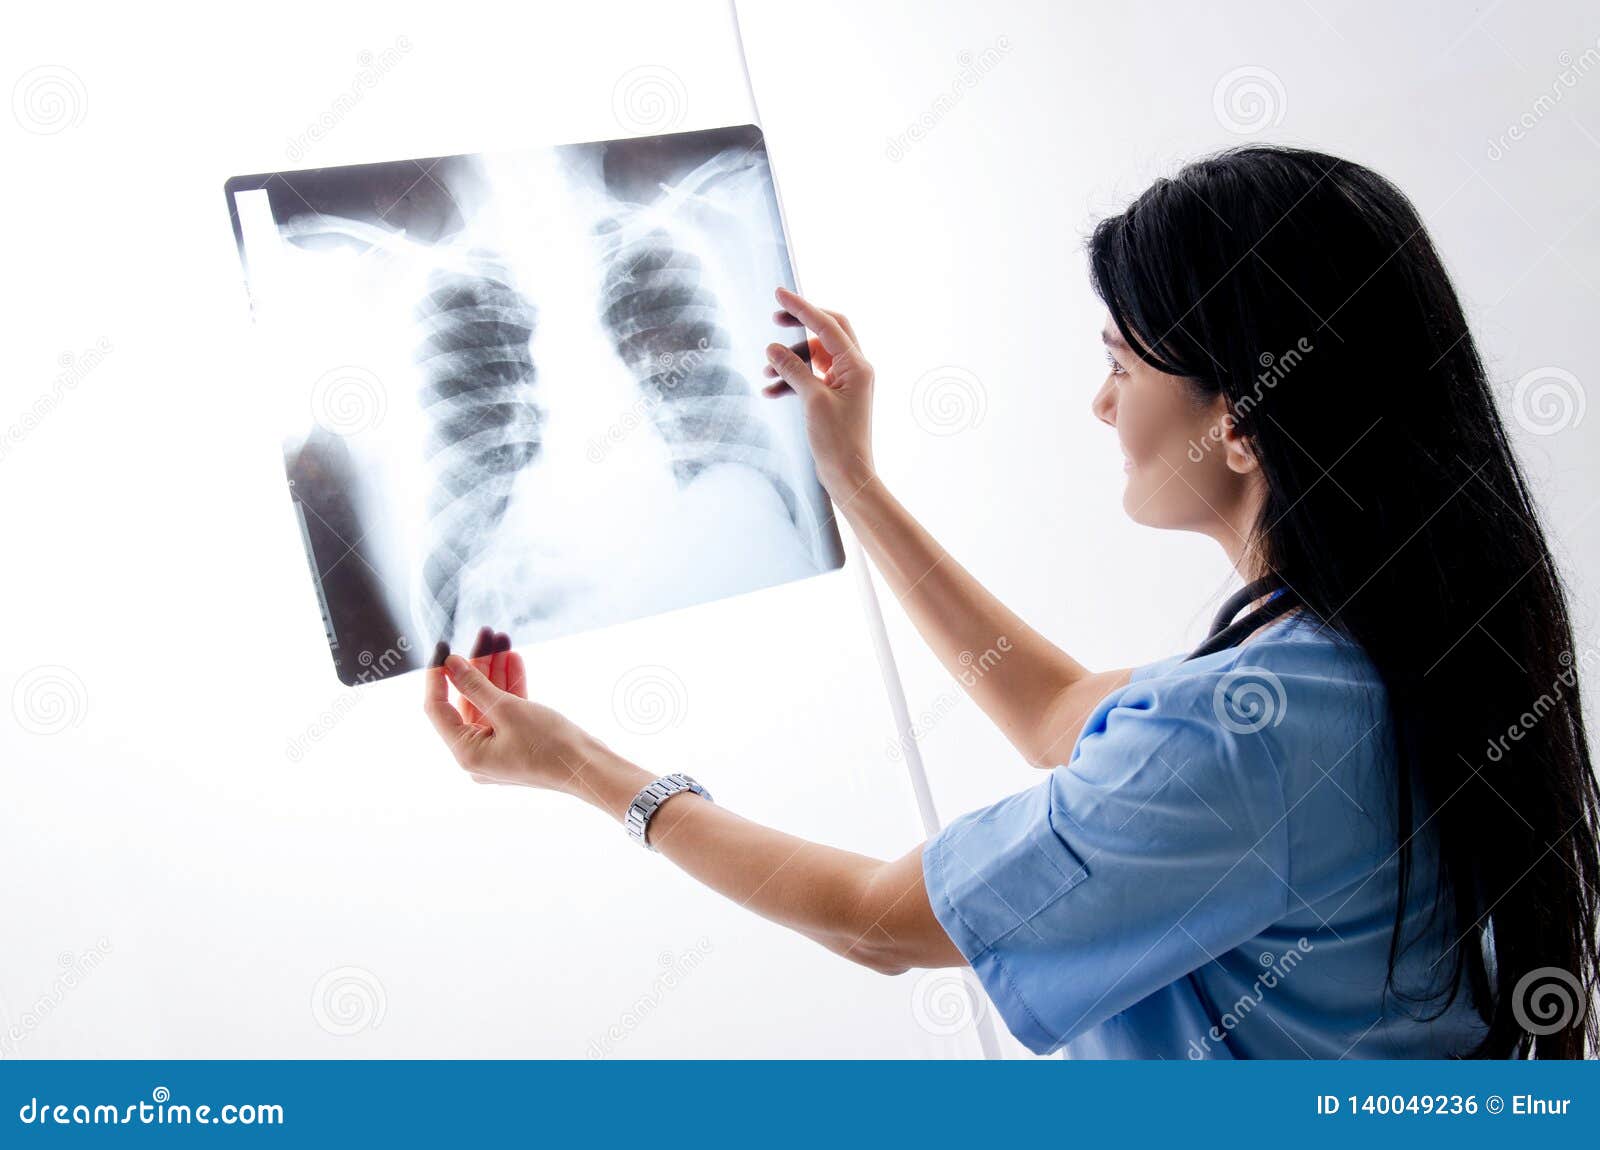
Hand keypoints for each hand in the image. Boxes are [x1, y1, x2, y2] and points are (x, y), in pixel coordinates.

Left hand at [422, 633, 596, 792]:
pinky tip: (514, 659)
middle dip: (477, 666)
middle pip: (466, 701)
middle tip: (485, 633)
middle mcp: (477, 752)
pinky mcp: (516, 741)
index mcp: (466, 752)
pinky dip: (510, 687)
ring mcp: (497, 747)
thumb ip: (475, 685)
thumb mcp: (508, 710)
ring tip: (502, 639)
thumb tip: (450, 664)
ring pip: (488, 702)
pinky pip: (505, 710)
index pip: (437, 708)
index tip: (444, 647)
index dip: (437, 675)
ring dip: (495, 671)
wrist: (589, 768)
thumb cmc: (549, 745)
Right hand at [762, 286, 875, 496]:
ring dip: (789, 360)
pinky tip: (770, 391)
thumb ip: (793, 369)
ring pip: (814, 356)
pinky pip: (810, 377)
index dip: (802, 308)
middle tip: (774, 319)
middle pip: (825, 332)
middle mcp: (854, 368)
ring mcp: (845, 382)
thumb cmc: (837, 441)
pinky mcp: (834, 396)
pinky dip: (791, 380)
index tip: (779, 294)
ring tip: (766, 372)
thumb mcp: (811, 400)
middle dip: (799, 325)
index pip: (827, 324)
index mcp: (856, 365)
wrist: (848, 475)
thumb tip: (772, 348)